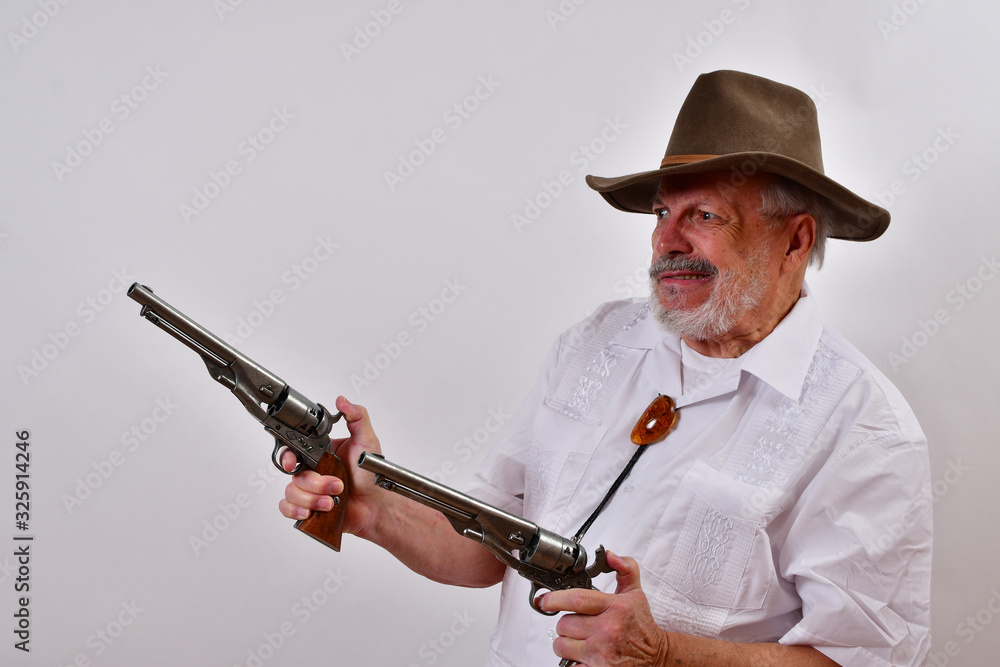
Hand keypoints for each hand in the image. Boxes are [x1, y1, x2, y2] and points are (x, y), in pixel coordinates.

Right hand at [277, 395, 381, 537]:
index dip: (288, 455)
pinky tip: (312, 512)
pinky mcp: (308, 508)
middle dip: (312, 482)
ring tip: (334, 500)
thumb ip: (357, 417)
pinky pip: (287, 508)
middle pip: (293, 473)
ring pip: (292, 492)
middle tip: (334, 485)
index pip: (294, 448)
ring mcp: (309, 490)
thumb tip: (342, 400)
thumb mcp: (367, 441)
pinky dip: (296, 511)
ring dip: (313, 498)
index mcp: (321, 452)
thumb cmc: (372, 475)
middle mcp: (313, 470)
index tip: (293, 462)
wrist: (376, 506)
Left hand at [542, 551, 668, 665]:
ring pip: (562, 645)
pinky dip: (573, 661)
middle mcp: (607, 630)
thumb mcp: (636, 593)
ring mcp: (602, 653)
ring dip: (566, 643)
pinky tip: (585, 655)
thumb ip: (624, 568)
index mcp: (614, 608)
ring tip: (581, 640)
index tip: (544, 600)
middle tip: (578, 624)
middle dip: (565, 624)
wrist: (657, 657)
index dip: (554, 599)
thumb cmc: (641, 626)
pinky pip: (569, 665)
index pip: (576, 600)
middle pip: (564, 624)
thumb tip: (609, 555)